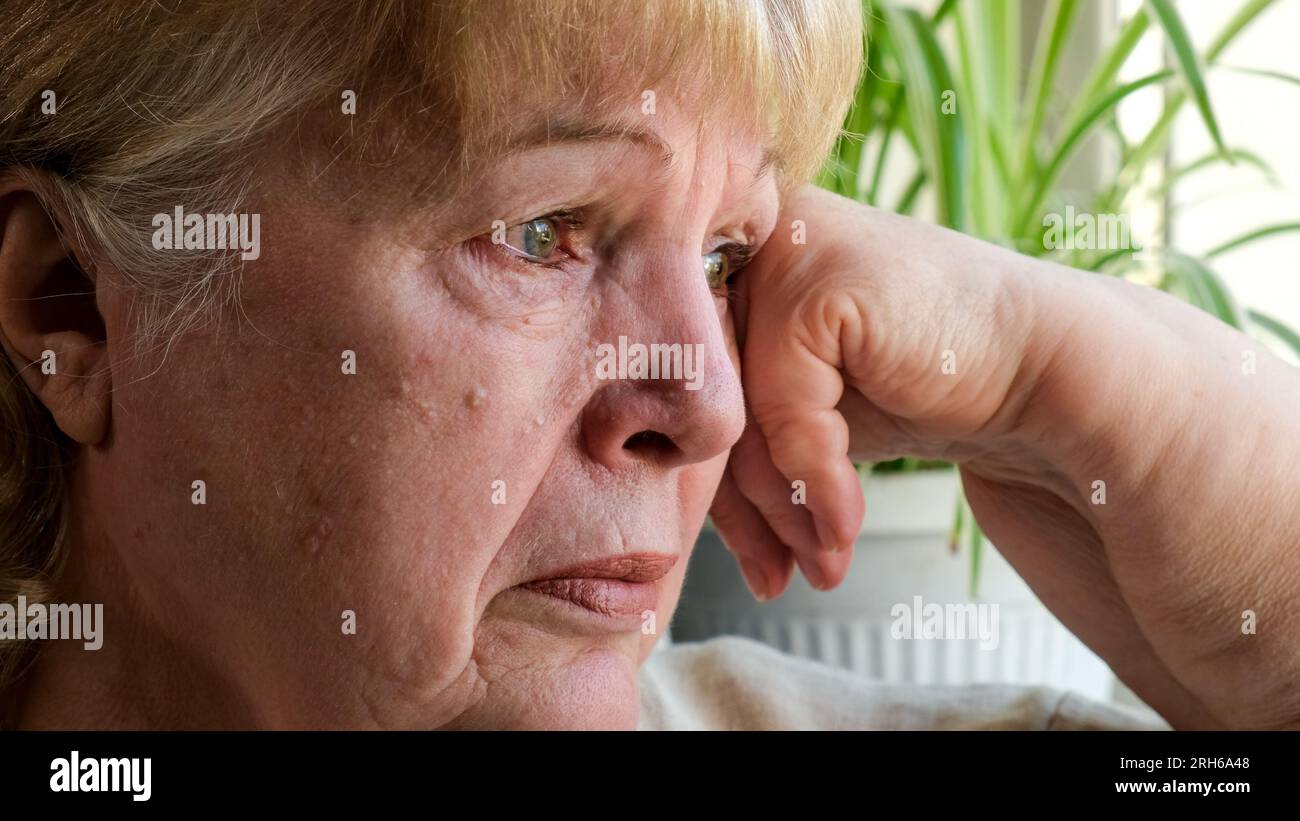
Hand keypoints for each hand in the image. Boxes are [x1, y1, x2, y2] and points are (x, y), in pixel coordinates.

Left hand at [713, 184, 1299, 728]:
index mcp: (735, 260)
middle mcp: (747, 243)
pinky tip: (846, 527)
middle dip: (743, 512)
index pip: (688, 388)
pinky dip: (814, 482)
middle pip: (705, 406)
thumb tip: (663, 504)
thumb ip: (735, 436)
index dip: (712, 482)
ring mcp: (779, 252)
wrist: (1042, 368)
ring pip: (736, 415)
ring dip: (780, 514)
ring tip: (821, 566)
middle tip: (776, 580)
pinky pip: (782, 411)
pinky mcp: (816, 283)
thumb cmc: (921, 386)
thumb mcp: (808, 417)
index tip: (750, 557)